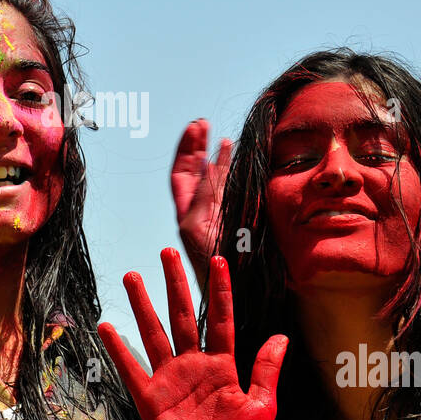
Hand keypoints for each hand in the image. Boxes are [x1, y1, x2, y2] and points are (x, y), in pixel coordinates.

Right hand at [99, 248, 286, 419]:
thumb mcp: (263, 406)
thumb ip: (266, 370)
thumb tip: (280, 335)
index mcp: (223, 366)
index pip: (222, 319)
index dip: (220, 290)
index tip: (220, 260)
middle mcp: (194, 366)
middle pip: (184, 316)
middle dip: (176, 284)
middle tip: (168, 252)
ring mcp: (170, 380)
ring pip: (155, 333)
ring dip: (144, 305)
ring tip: (133, 275)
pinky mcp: (151, 399)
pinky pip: (132, 368)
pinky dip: (119, 348)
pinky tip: (107, 326)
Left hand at [171, 120, 230, 282]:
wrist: (238, 296)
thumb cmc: (214, 269)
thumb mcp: (201, 227)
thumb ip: (205, 197)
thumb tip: (209, 167)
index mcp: (187, 216)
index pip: (181, 175)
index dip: (187, 150)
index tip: (195, 128)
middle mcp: (199, 214)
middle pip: (193, 174)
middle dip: (196, 147)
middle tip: (202, 123)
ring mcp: (217, 217)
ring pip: (212, 181)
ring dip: (214, 158)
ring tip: (220, 137)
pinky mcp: (234, 223)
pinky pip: (228, 193)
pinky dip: (230, 173)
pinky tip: (233, 158)